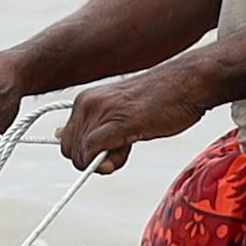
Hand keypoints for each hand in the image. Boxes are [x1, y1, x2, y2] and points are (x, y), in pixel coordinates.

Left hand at [59, 62, 217, 176]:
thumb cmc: (160, 100)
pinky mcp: (117, 122)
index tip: (110, 149)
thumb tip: (57, 135)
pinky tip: (126, 149)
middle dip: (93, 161)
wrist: (188, 83)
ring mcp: (101, 111)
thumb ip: (93, 125)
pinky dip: (106, 162)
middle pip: (71, 151)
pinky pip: (93, 152)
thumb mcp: (119, 112)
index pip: (67, 141)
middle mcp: (87, 102)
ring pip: (82, 155)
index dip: (87, 154)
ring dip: (104, 162)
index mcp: (85, 99)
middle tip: (121, 150)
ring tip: (128, 145)